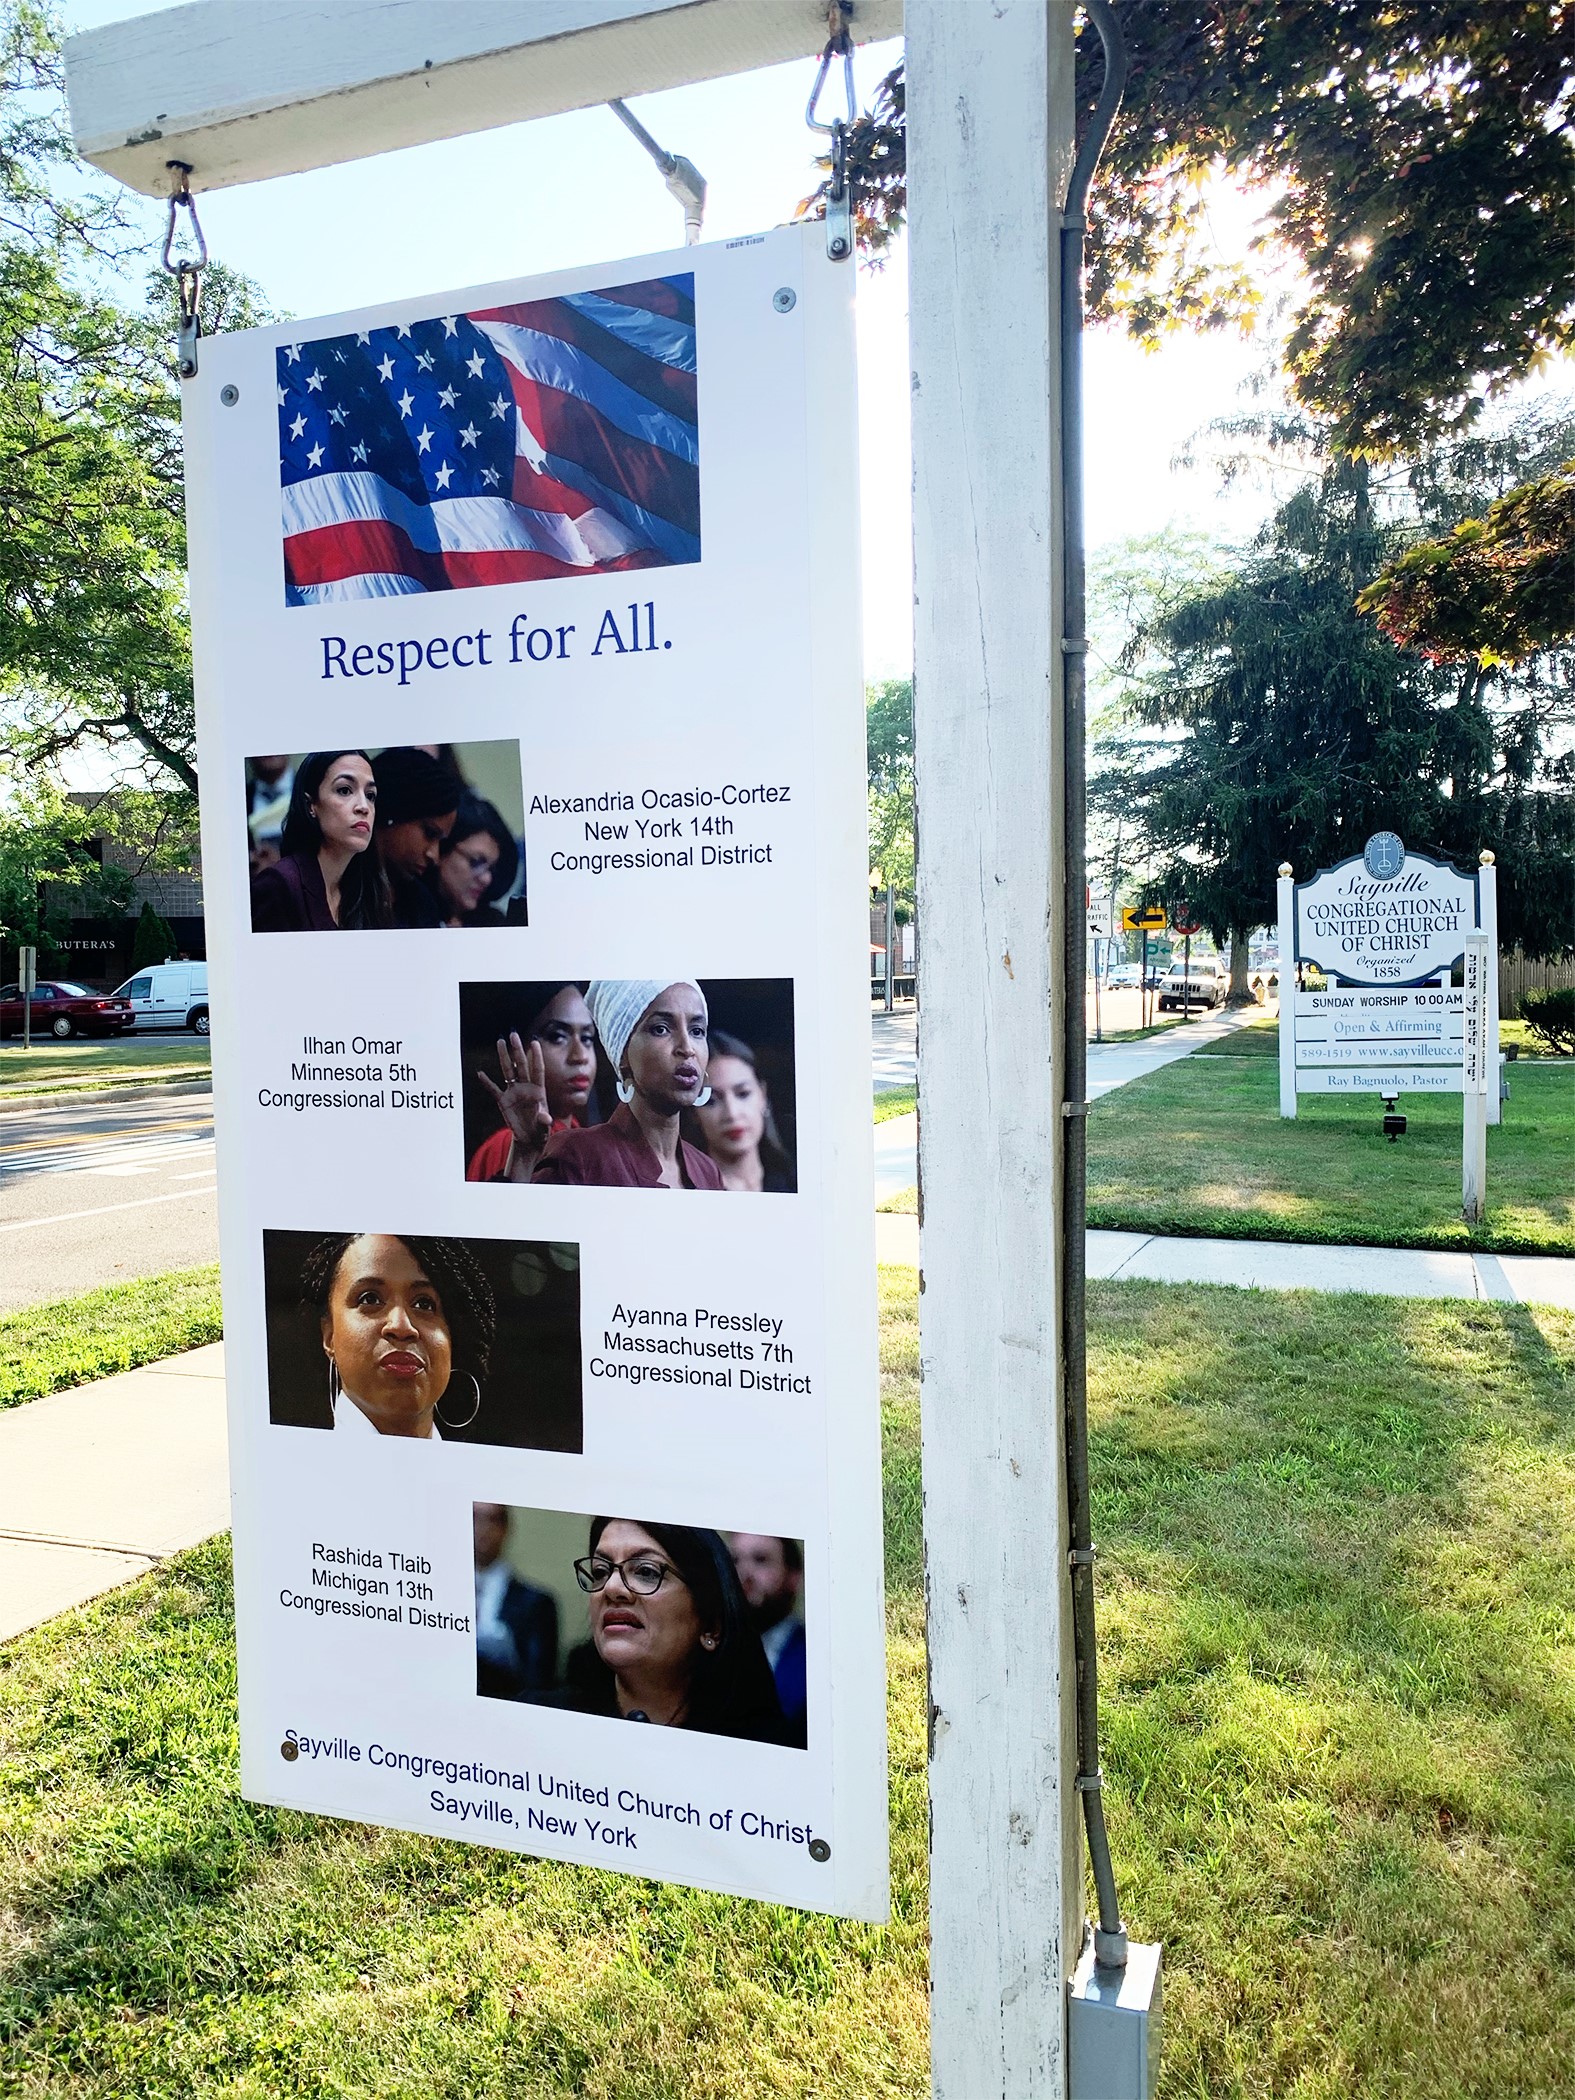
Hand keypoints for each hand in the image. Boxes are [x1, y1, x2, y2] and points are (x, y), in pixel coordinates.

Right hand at [477, 1033, 551, 1178]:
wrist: (530, 1138)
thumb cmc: (541, 1130)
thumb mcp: (544, 1127)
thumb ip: (544, 1120)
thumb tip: (544, 1117)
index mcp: (538, 1091)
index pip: (538, 1070)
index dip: (536, 1056)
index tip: (535, 1041)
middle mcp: (526, 1088)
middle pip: (521, 1065)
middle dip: (517, 1050)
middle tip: (513, 1034)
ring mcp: (514, 1093)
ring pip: (508, 1071)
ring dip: (504, 1058)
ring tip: (500, 1042)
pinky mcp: (504, 1101)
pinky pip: (494, 1090)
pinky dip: (487, 1082)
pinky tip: (481, 1073)